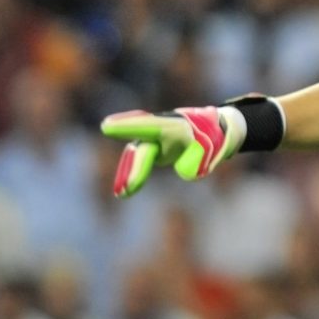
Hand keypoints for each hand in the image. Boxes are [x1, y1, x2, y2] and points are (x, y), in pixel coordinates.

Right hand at [101, 106, 246, 197]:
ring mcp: (152, 139)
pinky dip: (131, 175)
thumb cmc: (211, 139)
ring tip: (122, 193)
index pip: (149, 126)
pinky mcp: (150, 150)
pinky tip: (123, 191)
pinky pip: (138, 162)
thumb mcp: (209, 149)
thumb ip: (198, 160)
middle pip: (142, 147)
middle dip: (134, 164)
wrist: (212, 131)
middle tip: (124, 181)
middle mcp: (158, 130)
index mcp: (174, 125)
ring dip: (128, 174)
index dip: (128, 126)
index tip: (106, 127)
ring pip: (136, 156)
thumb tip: (185, 171)